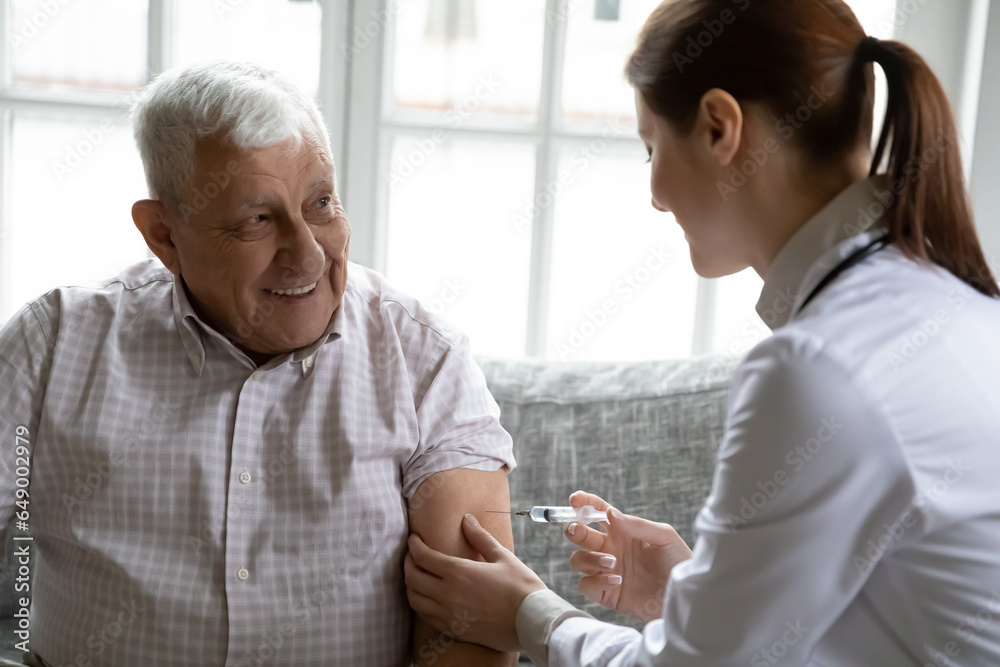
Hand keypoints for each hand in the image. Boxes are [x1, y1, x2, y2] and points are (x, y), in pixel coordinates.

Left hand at [405, 513, 546, 651]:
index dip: (414, 545)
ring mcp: (448, 614)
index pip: (422, 556)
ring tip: (417, 575)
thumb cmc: (520, 587)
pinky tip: (428, 598)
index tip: (414, 538)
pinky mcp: (453, 629)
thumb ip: (480, 537)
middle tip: (412, 554)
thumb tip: (466, 519)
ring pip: (414, 599)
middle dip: (408, 562)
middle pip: (412, 577)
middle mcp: (448, 594)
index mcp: (458, 572)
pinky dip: (420, 604)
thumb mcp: (502, 556)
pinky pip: (425, 617)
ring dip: (411, 585)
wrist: (532, 621)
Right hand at [564, 490, 692, 622]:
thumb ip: (637, 524)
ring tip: (613, 563)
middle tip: (578, 531)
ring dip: (589, 558)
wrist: (684, 598)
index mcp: (622, 531)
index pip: (597, 512)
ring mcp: (606, 571)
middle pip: (580, 534)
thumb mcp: (664, 537)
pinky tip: (617, 581)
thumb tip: (610, 513)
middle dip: (574, 529)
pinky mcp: (606, 593)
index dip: (583, 503)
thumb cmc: (678, 563)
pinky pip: (585, 584)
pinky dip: (596, 581)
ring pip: (578, 559)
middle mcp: (611, 548)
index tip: (574, 501)